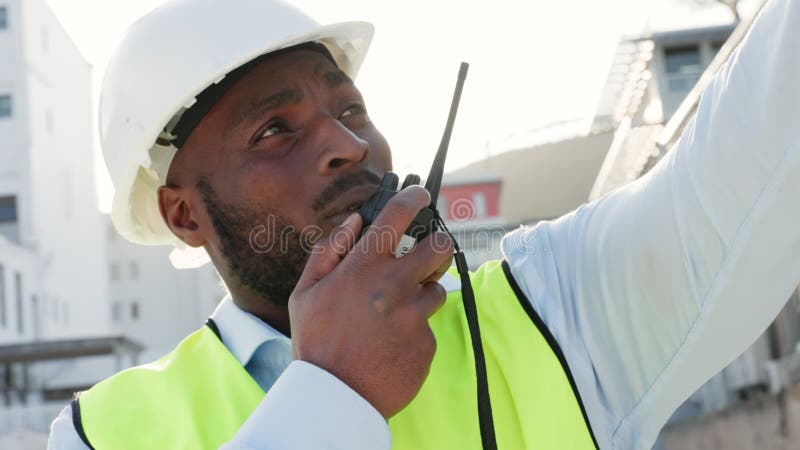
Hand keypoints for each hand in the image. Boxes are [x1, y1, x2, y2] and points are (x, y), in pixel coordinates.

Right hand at [289, 186, 454, 417]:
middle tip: (424, 256)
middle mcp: (394, 286)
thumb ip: (329, 251)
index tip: (420, 195)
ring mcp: (415, 316)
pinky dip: (413, 332)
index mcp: (363, 268)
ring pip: (436, 290)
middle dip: (436, 246)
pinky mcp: (428, 343)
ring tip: (391, 317)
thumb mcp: (305, 293)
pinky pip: (428, 328)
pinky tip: (391, 345)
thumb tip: (355, 221)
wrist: (336, 399)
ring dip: (420, 296)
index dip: (413, 198)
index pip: (398, 217)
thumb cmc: (316, 343)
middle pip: (440, 247)